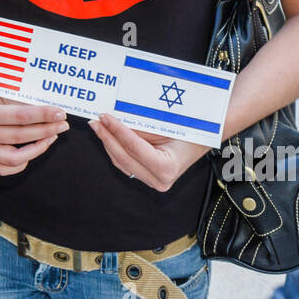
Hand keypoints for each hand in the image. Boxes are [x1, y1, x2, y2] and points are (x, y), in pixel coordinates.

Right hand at [0, 91, 67, 175]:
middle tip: (62, 125)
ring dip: (37, 148)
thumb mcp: (2, 88)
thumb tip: (52, 112)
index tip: (61, 114)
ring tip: (50, 136)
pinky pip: (3, 168)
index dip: (43, 116)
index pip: (20, 116)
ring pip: (13, 158)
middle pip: (20, 136)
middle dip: (46, 131)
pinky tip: (34, 150)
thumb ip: (23, 101)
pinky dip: (21, 163)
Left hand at [88, 115, 211, 192]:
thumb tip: (114, 120)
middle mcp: (159, 180)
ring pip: (121, 162)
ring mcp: (153, 181)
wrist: (202, 141)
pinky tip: (108, 135)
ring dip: (108, 143)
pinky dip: (115, 148)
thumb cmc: (190, 131)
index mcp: (167, 168)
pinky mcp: (147, 177)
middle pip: (124, 158)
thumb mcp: (166, 125)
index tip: (105, 117)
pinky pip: (126, 163)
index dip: (117, 131)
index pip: (134, 147)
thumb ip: (141, 127)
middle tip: (96, 120)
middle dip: (107, 138)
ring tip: (98, 125)